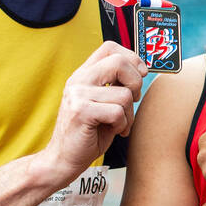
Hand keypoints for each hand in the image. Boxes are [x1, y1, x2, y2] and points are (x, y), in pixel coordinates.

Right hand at [42, 42, 146, 186]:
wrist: (64, 159)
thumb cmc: (89, 132)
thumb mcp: (104, 102)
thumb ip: (116, 85)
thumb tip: (142, 69)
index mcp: (84, 74)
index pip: (110, 47)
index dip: (132, 57)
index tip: (140, 74)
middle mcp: (79, 80)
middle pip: (119, 62)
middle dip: (136, 83)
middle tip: (132, 101)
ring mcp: (78, 94)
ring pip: (124, 94)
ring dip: (129, 114)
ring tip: (118, 123)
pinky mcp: (81, 111)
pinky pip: (117, 112)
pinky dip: (122, 125)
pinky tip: (112, 131)